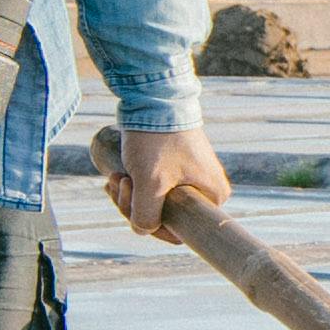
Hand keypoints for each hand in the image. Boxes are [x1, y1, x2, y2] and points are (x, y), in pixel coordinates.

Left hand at [101, 125, 227, 240]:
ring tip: (116, 175)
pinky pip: (153, 186)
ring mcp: (191, 176)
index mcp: (213, 196)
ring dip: (130, 193)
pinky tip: (117, 175)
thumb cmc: (158, 140)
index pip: (179, 231)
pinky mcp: (175, 165)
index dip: (151, 227)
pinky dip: (134, 184)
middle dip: (134, 204)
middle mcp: (207, 188)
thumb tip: (144, 229)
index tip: (132, 208)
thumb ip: (147, 216)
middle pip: (163, 215)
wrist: (154, 98)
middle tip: (119, 183)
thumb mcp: (151, 184)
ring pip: (154, 200)